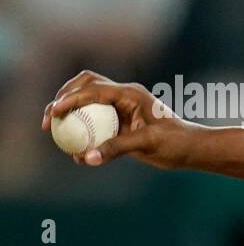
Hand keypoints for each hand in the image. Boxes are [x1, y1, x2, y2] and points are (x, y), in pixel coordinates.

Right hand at [43, 70, 196, 168]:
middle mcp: (122, 97)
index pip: (93, 90)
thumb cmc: (176, 142)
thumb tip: (87, 158)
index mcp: (129, 94)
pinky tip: (75, 153)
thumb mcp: (147, 143)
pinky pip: (94, 125)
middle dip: (62, 98)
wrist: (191, 149)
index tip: (54, 112)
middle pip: (84, 87)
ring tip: (53, 132)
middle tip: (49, 119)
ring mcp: (120, 109)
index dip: (70, 98)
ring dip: (69, 114)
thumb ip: (117, 148)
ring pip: (86, 104)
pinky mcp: (119, 124)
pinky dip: (82, 134)